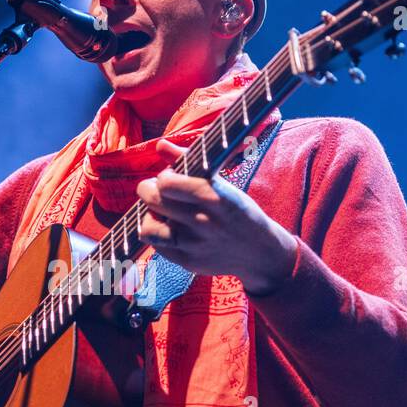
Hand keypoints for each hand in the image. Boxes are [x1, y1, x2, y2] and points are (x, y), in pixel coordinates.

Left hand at [135, 139, 296, 294]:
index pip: (166, 183)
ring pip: (147, 227)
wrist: (259, 252)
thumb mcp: (221, 184)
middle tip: (158, 192)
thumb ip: (188, 161)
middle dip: (149, 190)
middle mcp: (201, 221)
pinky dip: (159, 235)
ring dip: (150, 216)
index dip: (163, 178)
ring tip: (161, 213)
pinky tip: (172, 229)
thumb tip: (160, 144)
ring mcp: (193, 244)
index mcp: (212, 196)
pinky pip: (156, 246)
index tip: (170, 178)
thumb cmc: (238, 211)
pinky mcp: (187, 262)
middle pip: (152, 200)